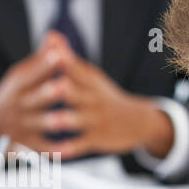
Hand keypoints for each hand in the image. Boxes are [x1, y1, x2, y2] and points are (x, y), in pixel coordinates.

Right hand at [0, 32, 72, 153]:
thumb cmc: (11, 97)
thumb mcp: (19, 77)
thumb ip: (40, 60)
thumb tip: (57, 36)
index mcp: (18, 84)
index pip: (31, 72)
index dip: (45, 64)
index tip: (59, 54)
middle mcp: (18, 104)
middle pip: (34, 98)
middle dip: (47, 92)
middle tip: (63, 85)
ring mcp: (20, 126)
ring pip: (37, 124)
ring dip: (50, 121)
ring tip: (64, 120)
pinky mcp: (23, 145)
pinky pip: (38, 149)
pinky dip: (52, 151)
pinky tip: (68, 150)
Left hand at [39, 48, 173, 159]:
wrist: (138, 121)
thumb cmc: (104, 96)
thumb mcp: (91, 76)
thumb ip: (68, 58)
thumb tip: (50, 35)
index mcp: (90, 81)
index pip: (76, 66)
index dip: (64, 57)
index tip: (50, 46)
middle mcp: (94, 98)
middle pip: (79, 91)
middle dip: (66, 88)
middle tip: (54, 83)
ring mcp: (96, 119)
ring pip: (81, 119)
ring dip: (67, 119)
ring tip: (53, 120)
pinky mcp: (98, 138)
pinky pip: (82, 144)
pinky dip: (70, 148)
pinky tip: (56, 152)